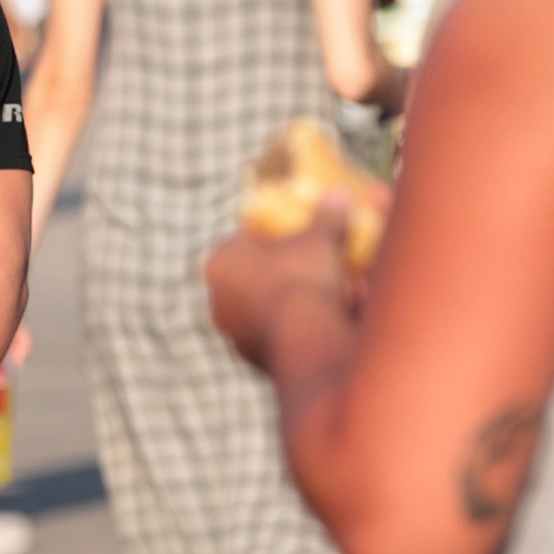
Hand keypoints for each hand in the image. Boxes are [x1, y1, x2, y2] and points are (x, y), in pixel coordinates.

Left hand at [204, 206, 364, 374]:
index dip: (272, 236)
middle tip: (310, 268)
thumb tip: (337, 194)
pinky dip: (292, 328)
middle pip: (250, 277)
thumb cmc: (304, 278)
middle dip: (278, 272)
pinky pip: (274, 335)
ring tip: (318, 297)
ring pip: (260, 310)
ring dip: (284, 302)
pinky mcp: (252, 359)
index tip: (296, 238)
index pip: (244, 241)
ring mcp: (232, 333)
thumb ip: (326, 217)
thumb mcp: (319, 240)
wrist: (306, 339)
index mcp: (220, 262)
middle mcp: (216, 300)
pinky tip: (315, 324)